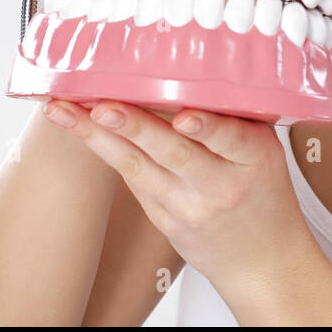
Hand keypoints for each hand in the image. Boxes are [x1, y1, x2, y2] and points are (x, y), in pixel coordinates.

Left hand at [40, 98, 313, 291]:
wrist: (262, 261)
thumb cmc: (265, 193)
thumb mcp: (266, 153)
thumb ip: (233, 119)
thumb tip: (188, 71)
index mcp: (255, 160)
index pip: (230, 139)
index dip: (207, 127)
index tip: (184, 117)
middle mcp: (220, 186)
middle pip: (174, 153)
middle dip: (135, 126)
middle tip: (103, 106)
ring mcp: (188, 208)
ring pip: (138, 167)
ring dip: (98, 136)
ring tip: (65, 111)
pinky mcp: (163, 221)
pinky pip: (133, 180)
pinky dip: (106, 150)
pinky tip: (79, 127)